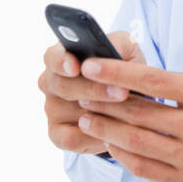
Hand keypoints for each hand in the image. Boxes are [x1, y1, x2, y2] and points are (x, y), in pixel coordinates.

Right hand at [38, 31, 146, 154]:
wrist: (132, 99)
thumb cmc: (124, 68)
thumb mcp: (127, 50)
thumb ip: (119, 43)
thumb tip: (111, 48)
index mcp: (61, 56)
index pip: (53, 57)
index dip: (62, 62)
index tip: (76, 66)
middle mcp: (51, 82)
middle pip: (64, 86)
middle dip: (95, 90)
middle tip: (122, 92)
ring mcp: (51, 108)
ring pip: (69, 112)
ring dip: (100, 114)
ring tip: (127, 115)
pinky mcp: (56, 133)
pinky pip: (71, 138)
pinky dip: (93, 137)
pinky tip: (113, 134)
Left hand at [75, 57, 182, 181]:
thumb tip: (139, 79)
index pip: (153, 80)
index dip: (117, 72)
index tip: (91, 65)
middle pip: (138, 111)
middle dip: (103, 100)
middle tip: (80, 92)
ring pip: (134, 141)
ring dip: (104, 128)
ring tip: (86, 118)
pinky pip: (142, 167)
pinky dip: (121, 154)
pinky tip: (109, 143)